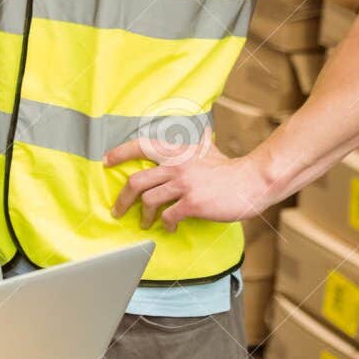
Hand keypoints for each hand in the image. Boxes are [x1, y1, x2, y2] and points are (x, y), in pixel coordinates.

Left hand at [105, 134, 274, 230]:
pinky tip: (169, 227)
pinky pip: (168, 216)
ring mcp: (184, 185)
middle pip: (136, 181)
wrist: (252, 181)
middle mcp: (176, 166)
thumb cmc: (230, 168)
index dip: (120, 153)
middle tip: (117, 210)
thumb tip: (203, 131)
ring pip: (148, 200)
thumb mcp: (210, 149)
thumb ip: (200, 143)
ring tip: (144, 222)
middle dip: (122, 199)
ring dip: (143, 215)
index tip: (106, 161)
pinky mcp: (193, 203)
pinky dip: (165, 224)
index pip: (140, 146)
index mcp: (176, 152)